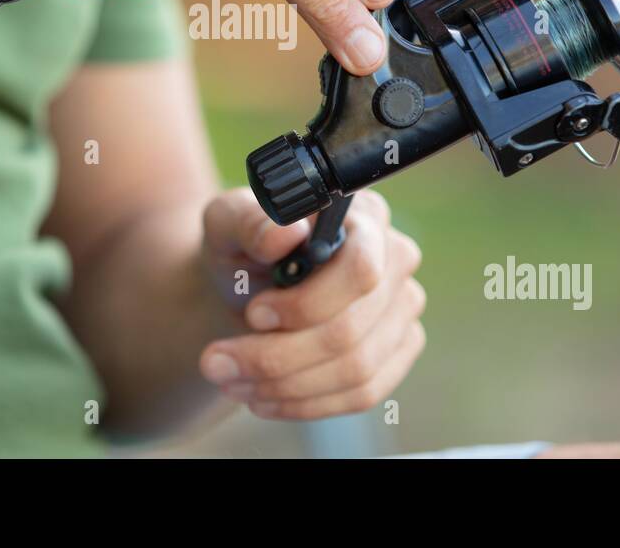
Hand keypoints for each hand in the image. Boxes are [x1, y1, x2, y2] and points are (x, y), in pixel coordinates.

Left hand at [198, 187, 425, 419]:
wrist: (245, 290)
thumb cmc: (240, 249)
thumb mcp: (225, 226)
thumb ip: (250, 222)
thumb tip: (286, 233)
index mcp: (363, 215)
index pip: (361, 269)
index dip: (307, 304)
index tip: (254, 315)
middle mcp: (395, 258)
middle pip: (352, 330)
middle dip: (278, 357)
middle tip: (217, 363)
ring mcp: (402, 308)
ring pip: (357, 370)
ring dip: (286, 387)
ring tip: (231, 381)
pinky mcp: (398, 349)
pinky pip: (363, 393)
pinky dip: (306, 404)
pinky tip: (263, 397)